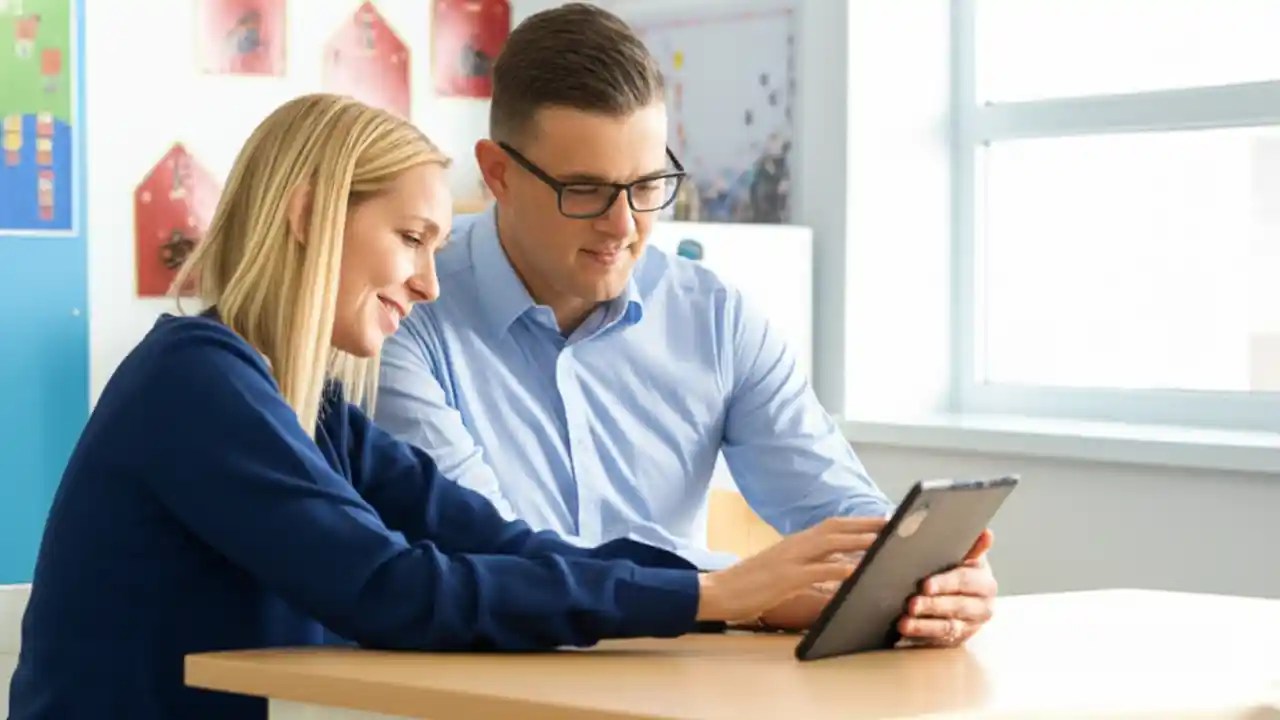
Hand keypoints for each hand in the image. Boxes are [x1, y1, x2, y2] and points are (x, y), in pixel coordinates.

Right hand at [696, 516, 885, 623]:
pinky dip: (839, 570)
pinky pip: (818, 571)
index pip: (831, 525)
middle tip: (894, 524)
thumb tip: (832, 571)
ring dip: (860, 541)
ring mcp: (790, 559)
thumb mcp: (780, 572)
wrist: (717, 592)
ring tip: (885, 543)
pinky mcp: (786, 577)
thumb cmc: (749, 585)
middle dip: (866, 525)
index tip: (882, 521)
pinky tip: (857, 573)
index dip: (858, 522)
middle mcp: (794, 544)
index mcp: (794, 542)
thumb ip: (805, 567)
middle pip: (836, 528)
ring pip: (831, 543)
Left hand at [897, 529, 997, 646]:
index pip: (965, 581)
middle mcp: (982, 607)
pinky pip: (938, 641)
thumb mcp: (964, 555)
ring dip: (924, 626)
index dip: (946, 583)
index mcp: (985, 583)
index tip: (925, 585)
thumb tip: (986, 534)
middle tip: (912, 604)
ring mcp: (970, 626)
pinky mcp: (956, 640)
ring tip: (905, 622)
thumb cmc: (957, 568)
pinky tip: (905, 630)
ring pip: (948, 627)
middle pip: (957, 607)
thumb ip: (973, 546)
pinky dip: (920, 636)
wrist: (959, 590)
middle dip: (933, 606)